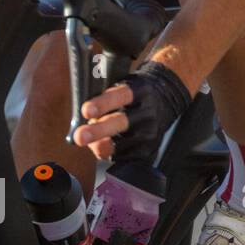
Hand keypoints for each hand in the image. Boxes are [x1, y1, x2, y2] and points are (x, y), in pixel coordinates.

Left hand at [75, 60, 193, 163]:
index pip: (121, 95)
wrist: (164, 102)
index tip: (86, 111)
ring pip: (121, 144)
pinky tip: (102, 149)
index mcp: (140, 90)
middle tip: (80, 137)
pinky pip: (123, 156)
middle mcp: (147, 112)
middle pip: (121, 122)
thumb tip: (82, 121)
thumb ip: (104, 100)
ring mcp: (150, 133)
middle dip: (98, 131)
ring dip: (100, 145)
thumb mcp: (122, 87)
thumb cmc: (132, 96)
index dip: (103, 104)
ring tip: (89, 143)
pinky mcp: (149, 150)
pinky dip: (109, 154)